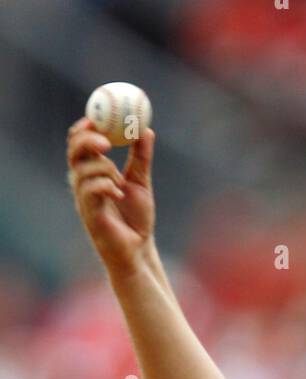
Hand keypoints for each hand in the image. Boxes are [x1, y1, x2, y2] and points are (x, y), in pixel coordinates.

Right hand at [66, 117, 155, 274]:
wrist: (139, 250)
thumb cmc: (136, 219)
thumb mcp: (141, 181)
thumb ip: (141, 157)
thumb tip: (146, 129)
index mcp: (92, 172)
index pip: (79, 143)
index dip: (84, 128)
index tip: (98, 117)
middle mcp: (83, 184)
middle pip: (74, 152)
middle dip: (87, 141)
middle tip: (106, 141)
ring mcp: (84, 199)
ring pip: (84, 170)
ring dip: (105, 169)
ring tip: (121, 182)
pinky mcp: (89, 214)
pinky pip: (91, 190)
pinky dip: (106, 185)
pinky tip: (119, 192)